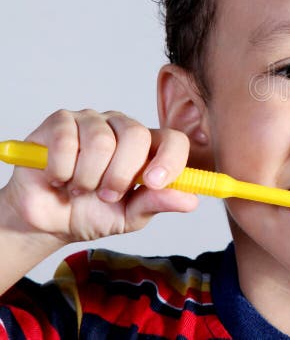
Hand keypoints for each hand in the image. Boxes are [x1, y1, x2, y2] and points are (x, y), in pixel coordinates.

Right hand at [0, 109, 198, 243]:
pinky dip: (61, 171)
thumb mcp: (128, 216)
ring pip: (101, 142)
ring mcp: (92, 121)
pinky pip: (66, 141)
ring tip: (79, 188)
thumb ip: (156, 203)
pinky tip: (58, 178)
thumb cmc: (91, 213)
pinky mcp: (60, 121)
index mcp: (147, 148)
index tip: (153, 182)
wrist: (46, 221)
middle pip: (137, 135)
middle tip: (105, 195)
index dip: (169, 160)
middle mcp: (123, 128)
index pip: (174, 140)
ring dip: (87, 178)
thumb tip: (190, 200)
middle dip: (120, 175)